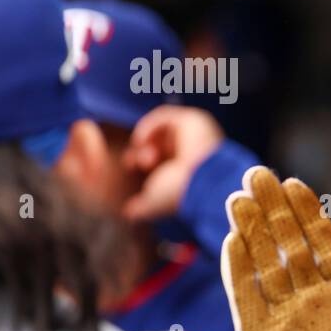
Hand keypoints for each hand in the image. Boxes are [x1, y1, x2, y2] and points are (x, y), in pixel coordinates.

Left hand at [123, 105, 224, 221]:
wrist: (203, 183)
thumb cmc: (181, 195)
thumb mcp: (156, 203)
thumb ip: (141, 208)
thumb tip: (127, 214)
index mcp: (190, 166)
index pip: (162, 154)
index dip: (140, 157)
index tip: (130, 166)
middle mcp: (194, 148)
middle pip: (160, 140)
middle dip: (142, 149)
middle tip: (136, 162)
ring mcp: (196, 133)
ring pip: (163, 127)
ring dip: (147, 138)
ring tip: (142, 150)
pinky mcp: (194, 121)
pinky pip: (164, 115)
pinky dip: (149, 125)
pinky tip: (142, 139)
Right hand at [221, 166, 330, 330]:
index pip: (326, 245)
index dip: (310, 215)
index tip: (297, 183)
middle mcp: (312, 300)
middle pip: (290, 246)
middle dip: (274, 211)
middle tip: (258, 175)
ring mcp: (284, 319)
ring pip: (264, 266)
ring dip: (251, 233)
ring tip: (239, 198)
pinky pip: (246, 301)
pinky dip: (238, 273)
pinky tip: (231, 241)